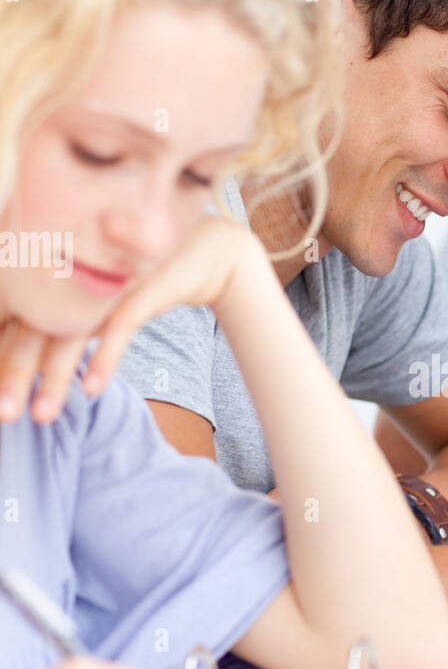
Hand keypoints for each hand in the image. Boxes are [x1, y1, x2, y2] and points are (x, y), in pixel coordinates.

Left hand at [0, 215, 260, 425]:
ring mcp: (106, 277)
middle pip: (33, 329)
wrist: (206, 252)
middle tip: (3, 414)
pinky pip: (118, 328)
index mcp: (58, 272)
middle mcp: (74, 270)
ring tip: (39, 416)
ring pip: (70, 334)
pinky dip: (104, 359)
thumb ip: (66, 318)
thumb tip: (29, 358)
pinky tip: (91, 390)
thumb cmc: (141, 278)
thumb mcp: (98, 297)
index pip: (14, 317)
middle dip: (15, 374)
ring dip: (54, 379)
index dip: (3, 353)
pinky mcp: (141, 286)